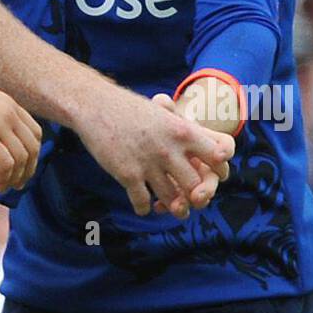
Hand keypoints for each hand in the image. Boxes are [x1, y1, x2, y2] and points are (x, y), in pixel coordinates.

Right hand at [0, 68, 41, 193]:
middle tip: (16, 185)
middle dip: (27, 171)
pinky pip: (6, 165)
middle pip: (32, 149)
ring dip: (13, 178)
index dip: (33, 154)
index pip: (35, 133)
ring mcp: (0, 125)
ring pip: (21, 160)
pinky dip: (3, 178)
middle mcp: (10, 114)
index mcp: (10, 104)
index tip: (22, 168)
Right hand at [73, 82, 233, 218]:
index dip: (219, 169)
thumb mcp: (164, 113)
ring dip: (173, 207)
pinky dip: (144, 207)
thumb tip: (207, 147)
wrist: (94, 105)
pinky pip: (143, 203)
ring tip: (171, 208)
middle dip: (197, 198)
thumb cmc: (130, 108)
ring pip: (172, 200)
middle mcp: (169, 149)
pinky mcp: (128, 175)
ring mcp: (148, 163)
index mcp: (183, 130)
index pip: (218, 156)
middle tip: (192, 201)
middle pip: (196, 186)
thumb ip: (185, 130)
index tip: (214, 175)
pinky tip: (143, 204)